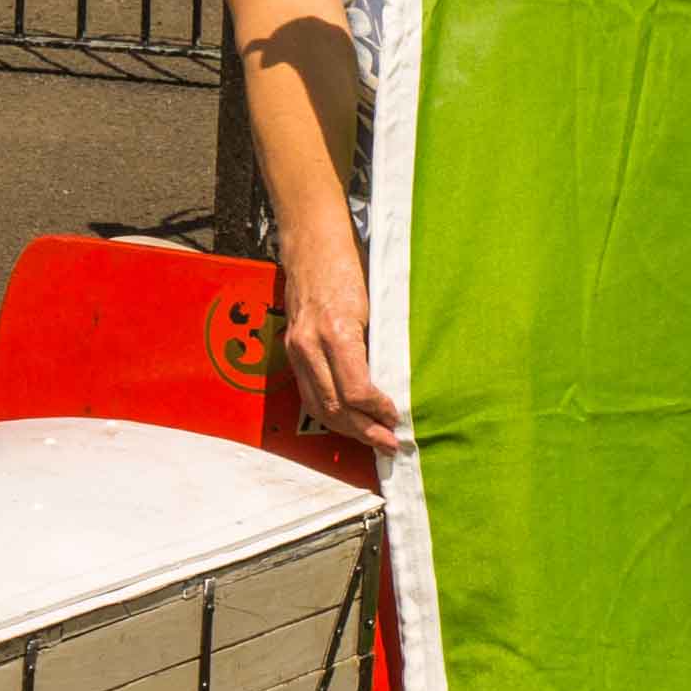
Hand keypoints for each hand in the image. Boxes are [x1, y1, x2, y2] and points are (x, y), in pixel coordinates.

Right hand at [279, 235, 405, 449]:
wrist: (311, 246)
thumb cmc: (348, 268)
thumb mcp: (374, 304)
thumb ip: (379, 344)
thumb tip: (399, 382)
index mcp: (336, 332)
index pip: (356, 390)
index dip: (377, 412)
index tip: (395, 417)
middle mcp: (311, 345)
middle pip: (335, 407)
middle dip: (364, 431)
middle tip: (388, 444)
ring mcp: (297, 349)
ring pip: (318, 406)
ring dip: (346, 429)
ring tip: (372, 440)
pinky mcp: (291, 350)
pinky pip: (309, 392)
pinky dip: (329, 412)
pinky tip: (348, 421)